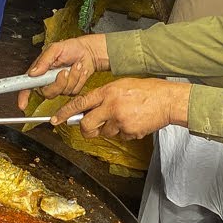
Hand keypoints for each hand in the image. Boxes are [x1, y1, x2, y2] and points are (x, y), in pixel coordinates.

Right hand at [16, 34, 109, 109]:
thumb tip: (33, 72)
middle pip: (47, 92)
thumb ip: (44, 60)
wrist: (88, 51)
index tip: (22, 104)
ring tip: (76, 65)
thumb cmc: (71, 48)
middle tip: (65, 71)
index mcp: (40, 71)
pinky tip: (79, 71)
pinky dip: (79, 79)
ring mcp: (59, 86)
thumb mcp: (55, 49)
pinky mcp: (70, 89)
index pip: (27, 86)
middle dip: (58, 83)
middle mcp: (47, 81)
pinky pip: (73, 91)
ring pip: (62, 92)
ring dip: (72, 78)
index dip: (23, 96)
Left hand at [50, 77, 190, 140]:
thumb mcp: (121, 86)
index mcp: (108, 92)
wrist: (167, 100)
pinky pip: (119, 137)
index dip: (65, 112)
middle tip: (90, 128)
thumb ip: (104, 96)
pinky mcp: (129, 131)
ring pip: (104, 132)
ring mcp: (120, 120)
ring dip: (110, 129)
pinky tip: (133, 122)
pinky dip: (124, 132)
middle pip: (87, 124)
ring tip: (124, 118)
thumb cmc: (147, 91)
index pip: (80, 102)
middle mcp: (111, 106)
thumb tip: (88, 108)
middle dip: (86, 129)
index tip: (55, 119)